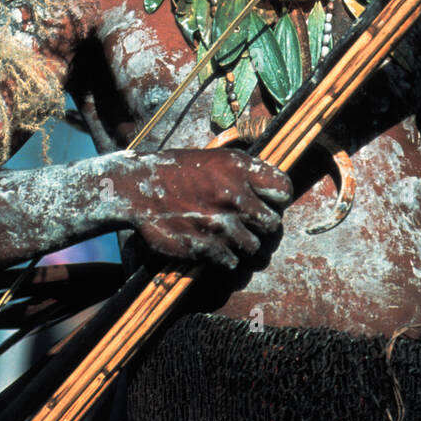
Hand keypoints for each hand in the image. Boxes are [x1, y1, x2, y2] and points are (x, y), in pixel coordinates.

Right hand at [128, 148, 291, 269]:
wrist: (138, 188)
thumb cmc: (178, 171)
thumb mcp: (215, 159)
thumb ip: (245, 173)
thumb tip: (274, 192)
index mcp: (239, 168)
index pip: (283, 190)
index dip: (279, 199)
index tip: (270, 203)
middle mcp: (233, 195)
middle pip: (273, 223)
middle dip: (263, 226)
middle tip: (250, 224)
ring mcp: (220, 223)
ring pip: (254, 247)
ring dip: (244, 245)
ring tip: (229, 236)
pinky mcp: (205, 246)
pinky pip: (232, 262)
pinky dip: (225, 258)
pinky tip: (214, 246)